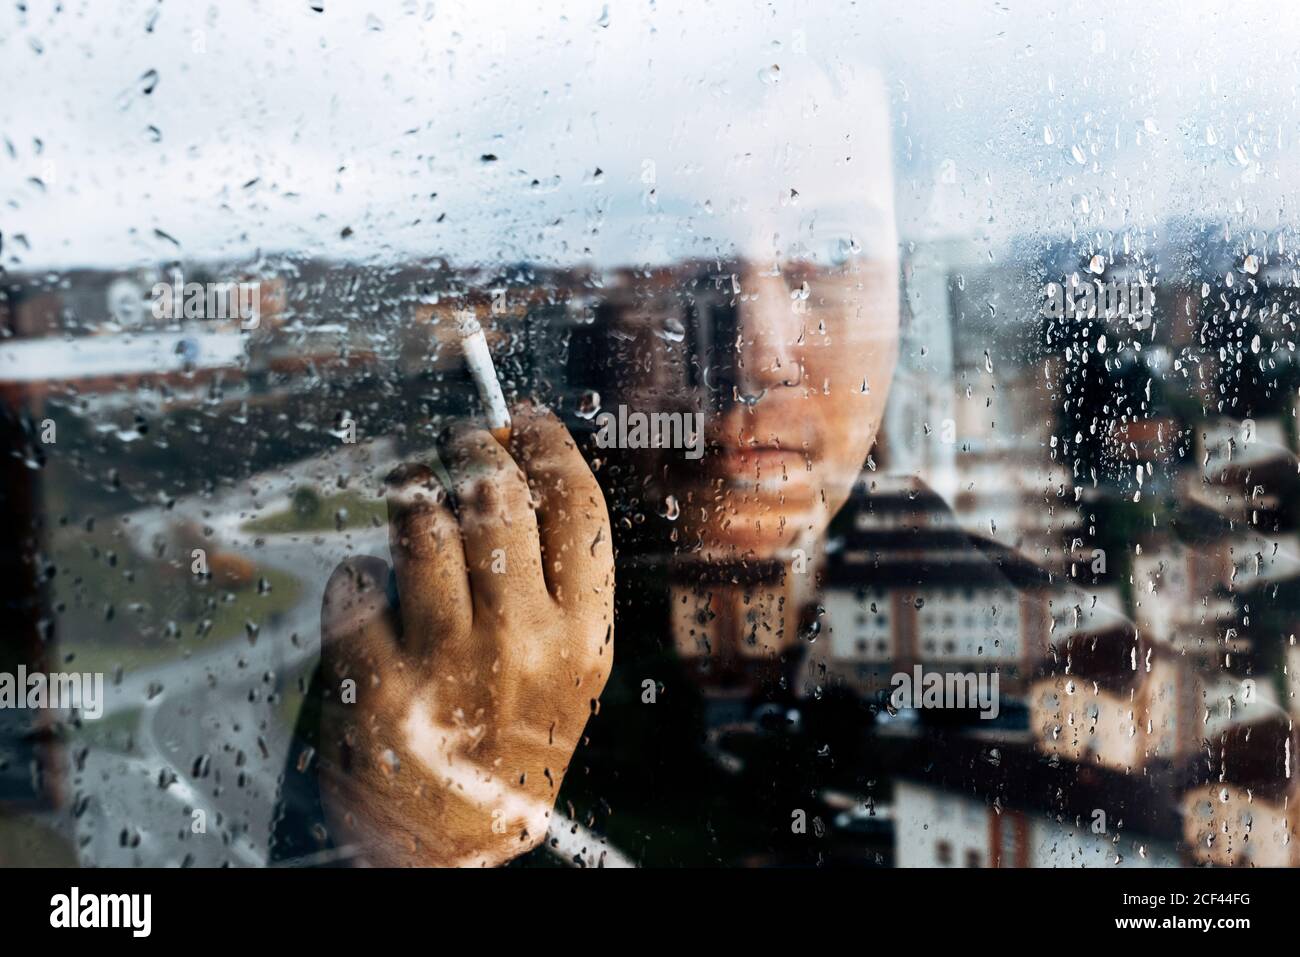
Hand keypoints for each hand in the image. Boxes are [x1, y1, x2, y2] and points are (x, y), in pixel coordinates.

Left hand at [316, 404, 613, 865]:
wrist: (450, 846)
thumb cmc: (512, 744)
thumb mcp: (569, 674)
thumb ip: (558, 584)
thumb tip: (523, 473)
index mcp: (583, 638)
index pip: (577, 506)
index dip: (549, 445)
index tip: (525, 420)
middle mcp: (522, 642)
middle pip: (499, 496)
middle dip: (472, 448)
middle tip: (458, 440)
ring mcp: (446, 660)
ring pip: (422, 519)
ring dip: (412, 492)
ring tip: (412, 496)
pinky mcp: (375, 677)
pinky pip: (357, 577)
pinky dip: (358, 571)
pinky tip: (370, 588)